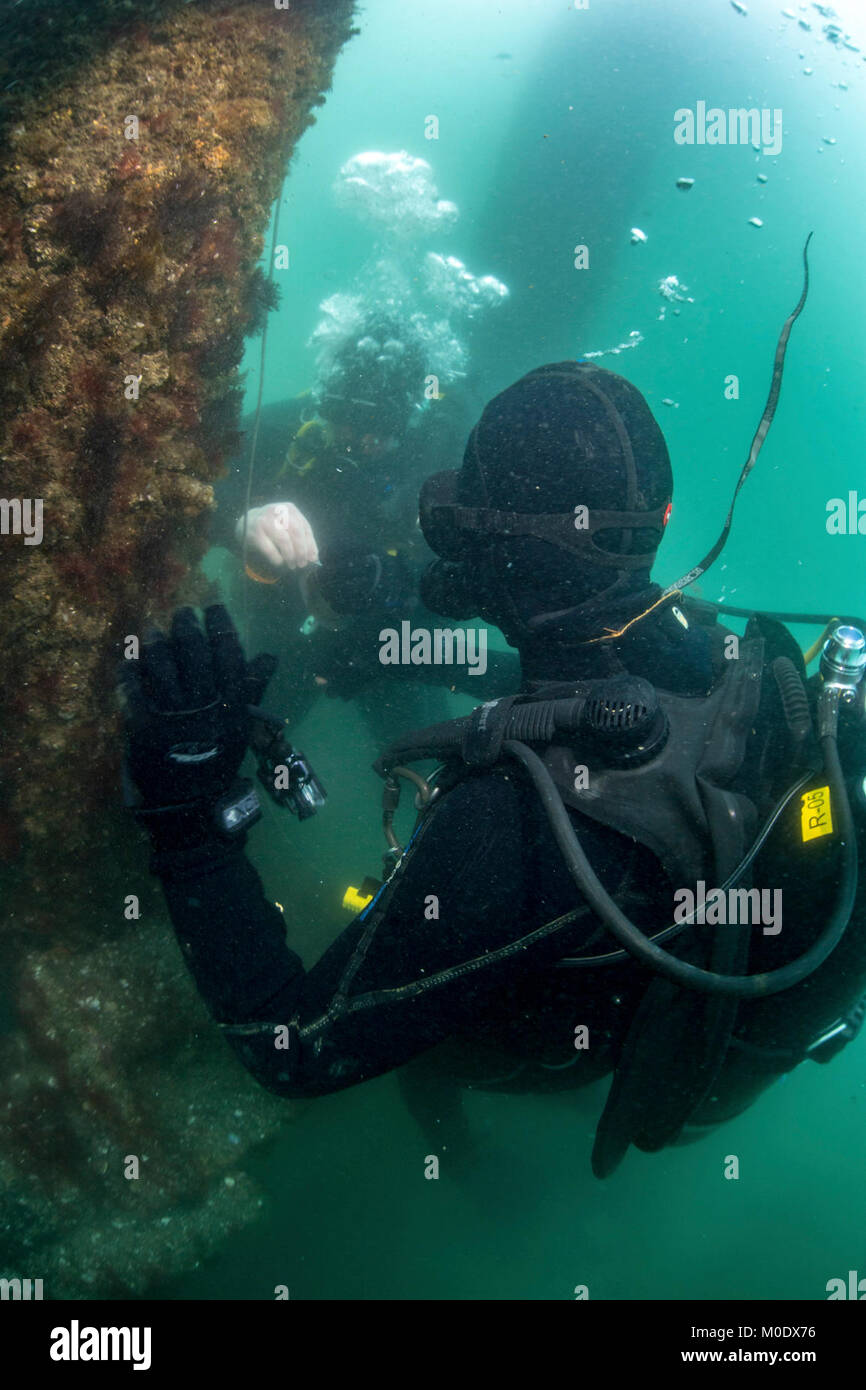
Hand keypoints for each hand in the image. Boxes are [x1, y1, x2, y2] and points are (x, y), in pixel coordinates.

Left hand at [121, 605, 275, 819]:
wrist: (191, 805)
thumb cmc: (218, 761)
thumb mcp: (242, 727)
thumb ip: (252, 690)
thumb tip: (268, 656)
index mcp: (232, 704)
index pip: (229, 653)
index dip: (220, 626)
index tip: (213, 608)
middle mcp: (204, 705)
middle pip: (194, 652)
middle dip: (186, 626)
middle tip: (182, 613)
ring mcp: (172, 716)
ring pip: (162, 665)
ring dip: (156, 642)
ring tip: (152, 630)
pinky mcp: (143, 728)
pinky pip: (133, 690)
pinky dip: (129, 671)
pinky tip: (128, 659)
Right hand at [236, 502, 318, 572]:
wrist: (247, 522)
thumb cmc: (274, 526)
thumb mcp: (287, 525)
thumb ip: (300, 537)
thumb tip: (313, 557)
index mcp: (289, 508)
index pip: (304, 527)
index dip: (310, 544)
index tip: (313, 558)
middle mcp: (278, 511)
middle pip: (296, 531)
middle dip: (301, 550)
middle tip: (302, 563)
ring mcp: (265, 520)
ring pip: (284, 540)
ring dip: (290, 555)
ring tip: (292, 565)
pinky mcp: (255, 533)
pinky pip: (270, 549)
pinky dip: (277, 558)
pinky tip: (280, 562)